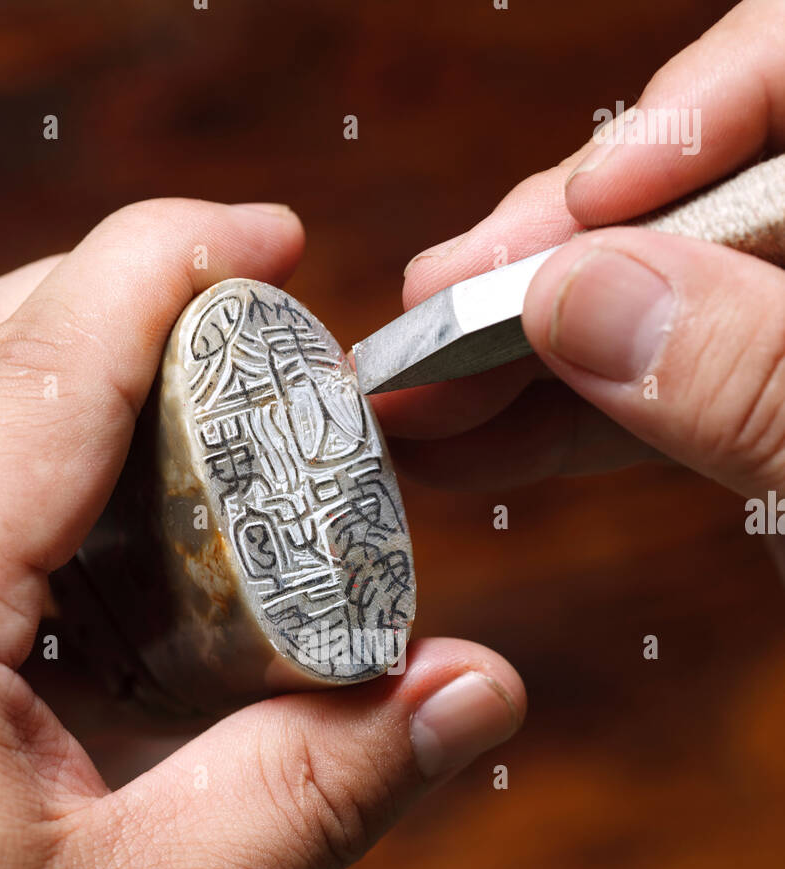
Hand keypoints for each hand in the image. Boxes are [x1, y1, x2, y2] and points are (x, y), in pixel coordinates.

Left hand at [0, 199, 524, 868]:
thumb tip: (474, 692)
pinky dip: (32, 531)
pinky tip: (112, 601)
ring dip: (88, 440)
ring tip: (206, 500)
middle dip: (135, 345)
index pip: (37, 368)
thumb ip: (317, 790)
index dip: (166, 270)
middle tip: (269, 395)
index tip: (276, 239)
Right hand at [382, 0, 784, 507]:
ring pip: (656, 307)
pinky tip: (471, 452)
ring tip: (415, 399)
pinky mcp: (766, 418)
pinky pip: (668, 402)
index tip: (575, 208)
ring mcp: (781, 331)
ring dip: (526, 360)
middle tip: (428, 317)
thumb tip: (576, 294)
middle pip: (690, 191)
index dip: (672, 121)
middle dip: (551, 258)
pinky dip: (573, 431)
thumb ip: (751, 368)